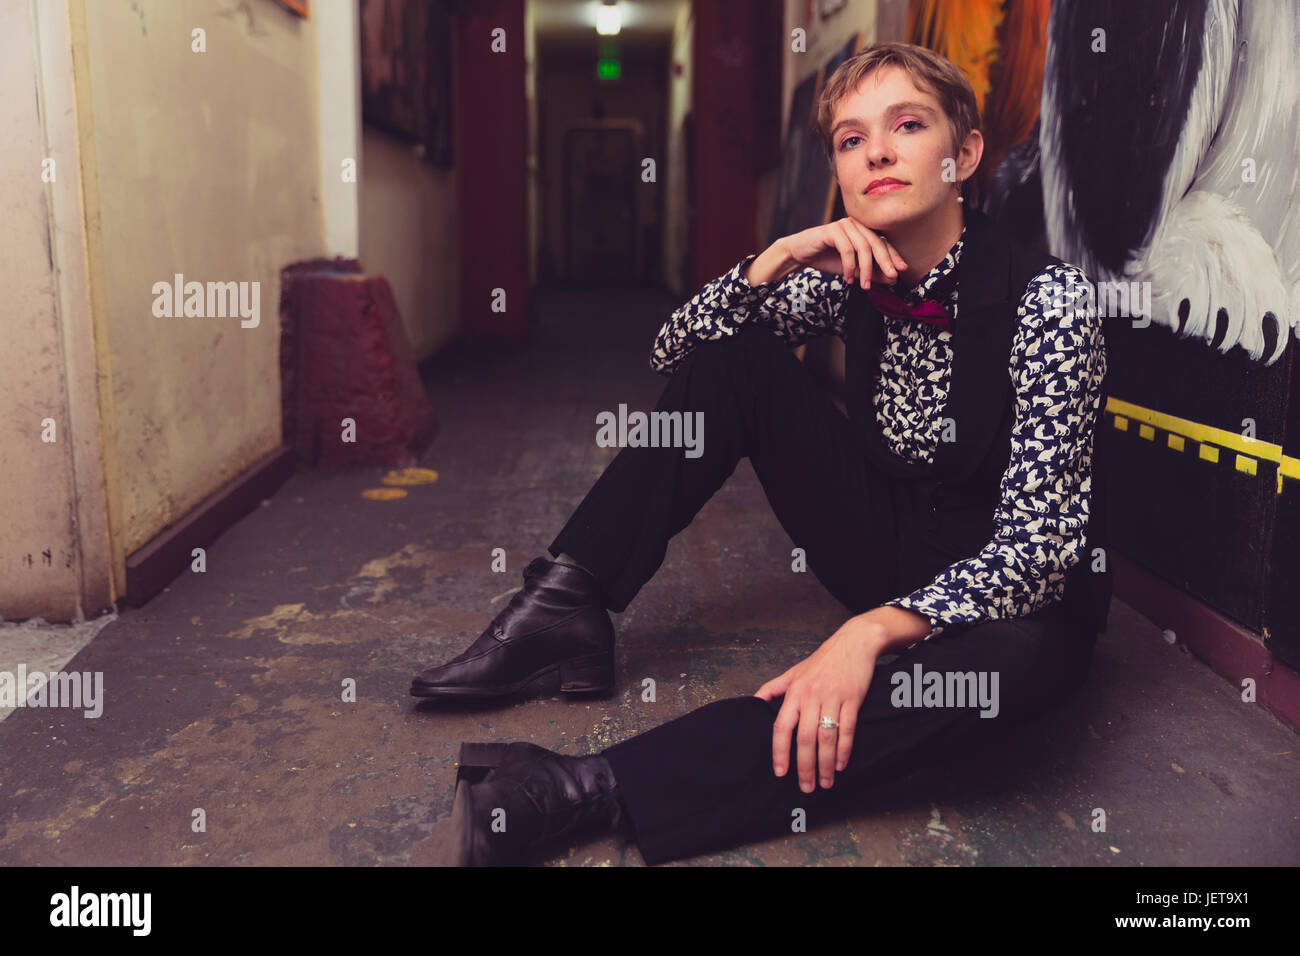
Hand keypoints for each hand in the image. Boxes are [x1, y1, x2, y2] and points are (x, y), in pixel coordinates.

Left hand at [754, 616, 883, 792]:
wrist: (854, 642)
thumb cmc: (823, 659)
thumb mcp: (794, 670)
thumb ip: (774, 688)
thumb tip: (754, 702)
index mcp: (794, 691)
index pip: (781, 726)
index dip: (779, 751)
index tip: (780, 772)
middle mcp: (811, 695)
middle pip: (805, 737)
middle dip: (804, 766)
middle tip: (806, 787)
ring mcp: (833, 697)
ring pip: (826, 737)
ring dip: (825, 764)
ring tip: (825, 782)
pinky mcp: (853, 698)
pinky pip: (847, 729)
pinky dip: (844, 750)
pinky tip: (840, 765)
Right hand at [782, 217, 907, 288]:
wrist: (800, 254)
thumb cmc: (826, 258)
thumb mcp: (853, 269)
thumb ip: (872, 272)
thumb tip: (892, 278)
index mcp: (863, 230)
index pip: (883, 242)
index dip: (893, 256)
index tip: (901, 270)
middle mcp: (856, 224)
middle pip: (876, 242)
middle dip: (885, 261)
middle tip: (892, 277)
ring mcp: (844, 225)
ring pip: (863, 247)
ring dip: (865, 269)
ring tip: (863, 285)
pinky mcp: (832, 230)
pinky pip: (847, 249)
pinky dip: (849, 267)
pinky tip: (848, 278)